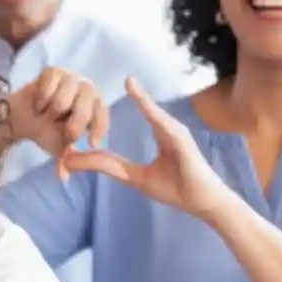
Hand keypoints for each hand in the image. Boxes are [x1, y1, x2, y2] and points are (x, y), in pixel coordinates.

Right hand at [7, 67, 108, 160]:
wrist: (20, 121)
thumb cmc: (45, 132)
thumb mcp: (59, 148)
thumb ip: (67, 159)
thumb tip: (65, 177)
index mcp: (93, 106)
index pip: (103, 112)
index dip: (99, 127)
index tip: (91, 144)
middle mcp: (85, 89)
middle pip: (88, 101)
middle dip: (75, 121)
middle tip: (64, 132)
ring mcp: (70, 77)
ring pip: (67, 93)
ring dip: (54, 108)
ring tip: (47, 114)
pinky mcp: (52, 71)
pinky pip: (51, 83)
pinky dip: (42, 98)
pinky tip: (37, 105)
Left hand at [61, 78, 237, 220]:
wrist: (203, 203)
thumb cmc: (175, 189)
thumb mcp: (135, 177)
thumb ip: (110, 166)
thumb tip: (78, 159)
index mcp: (161, 135)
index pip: (140, 117)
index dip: (131, 105)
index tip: (112, 91)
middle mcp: (170, 130)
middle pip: (149, 109)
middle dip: (138, 94)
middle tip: (126, 78)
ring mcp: (179, 135)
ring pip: (157, 113)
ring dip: (145, 98)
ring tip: (131, 82)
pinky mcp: (184, 143)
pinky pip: (167, 126)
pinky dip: (156, 114)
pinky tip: (146, 103)